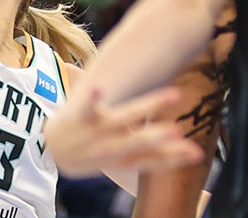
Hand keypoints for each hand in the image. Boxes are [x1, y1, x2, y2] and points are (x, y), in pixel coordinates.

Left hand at [44, 86, 203, 177]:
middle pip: (140, 141)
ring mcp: (96, 130)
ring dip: (146, 107)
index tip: (195, 154)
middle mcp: (112, 145)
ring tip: (172, 97)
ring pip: (124, 118)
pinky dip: (91, 97)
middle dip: (159, 138)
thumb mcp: (127, 160)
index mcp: (125, 157)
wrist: (51, 152)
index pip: (153, 159)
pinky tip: (99, 87)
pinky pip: (86, 107)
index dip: (174, 158)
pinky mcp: (79, 117)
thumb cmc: (93, 154)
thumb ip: (160, 157)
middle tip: (179, 133)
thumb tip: (196, 155)